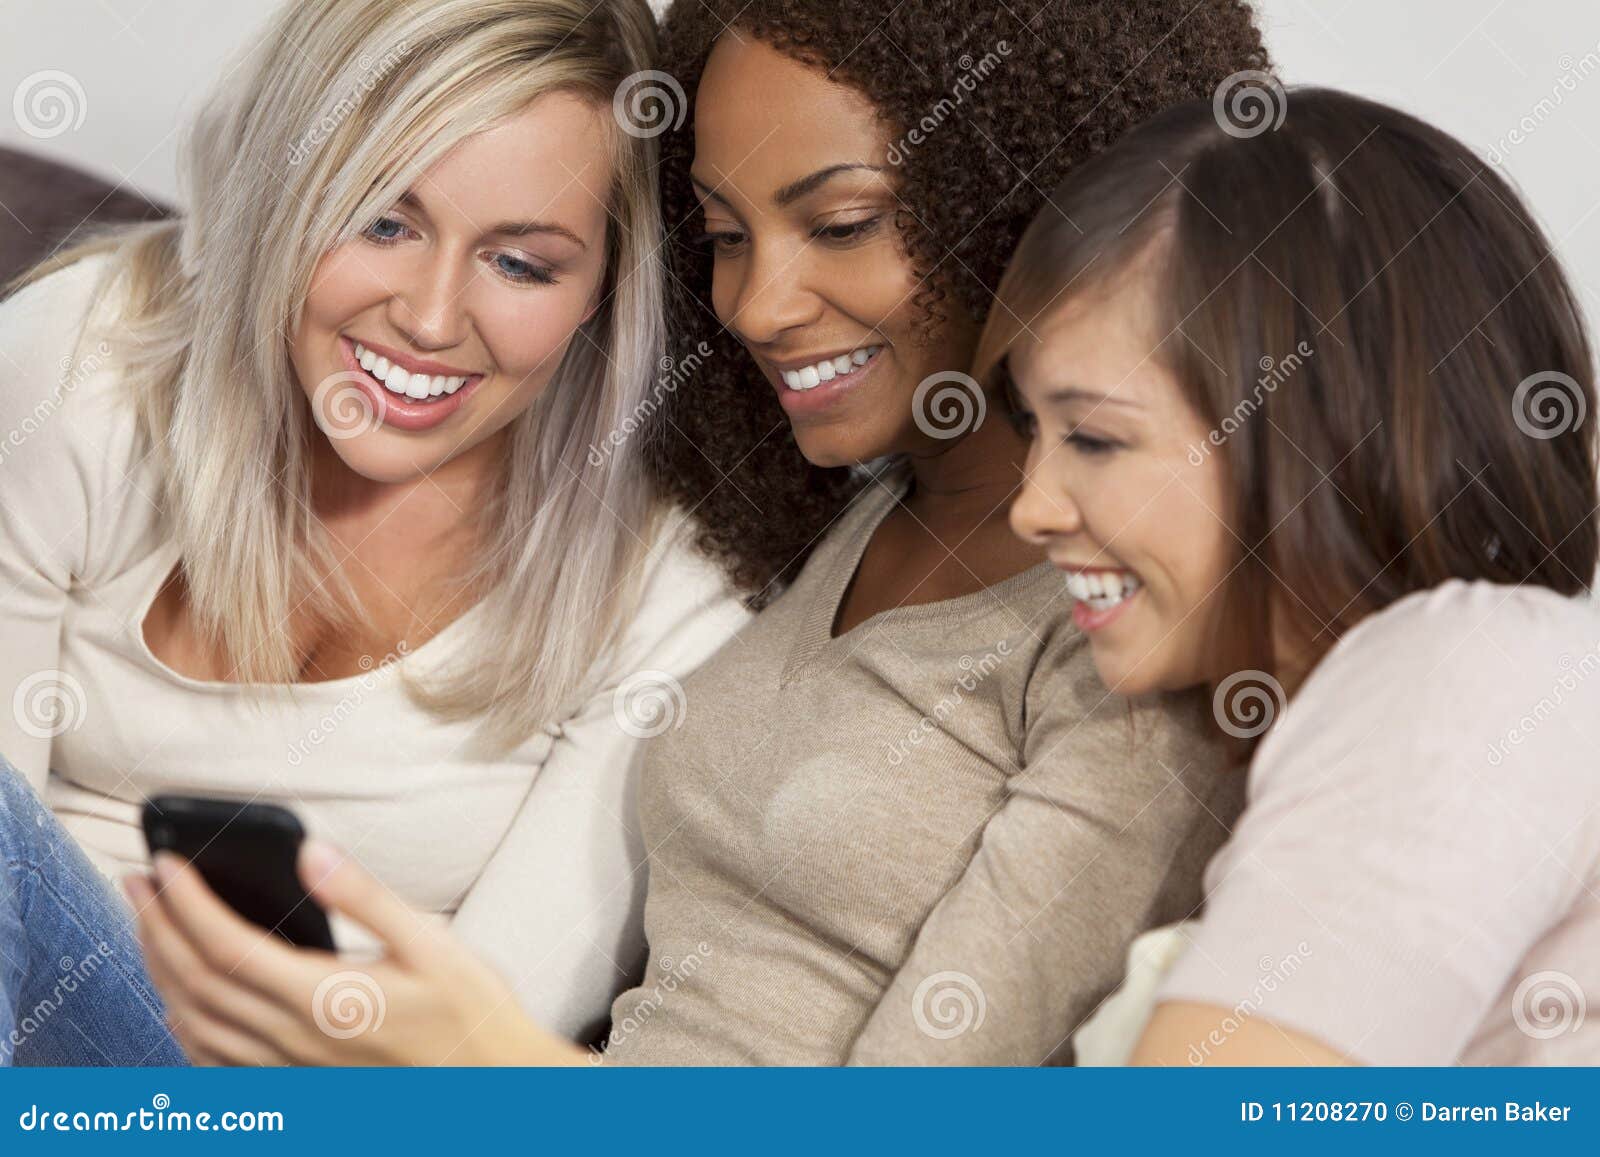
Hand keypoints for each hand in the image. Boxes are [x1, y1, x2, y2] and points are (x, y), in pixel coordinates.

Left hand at [126, 841, 589, 1066]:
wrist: (495, 1088)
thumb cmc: (472, 1016)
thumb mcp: (434, 943)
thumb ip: (366, 898)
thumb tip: (310, 853)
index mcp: (327, 998)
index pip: (229, 947)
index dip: (188, 903)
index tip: (166, 864)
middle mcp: (297, 1041)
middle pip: (198, 983)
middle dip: (158, 927)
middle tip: (137, 882)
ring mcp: (292, 1071)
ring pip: (197, 1025)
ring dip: (160, 972)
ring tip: (148, 928)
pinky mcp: (299, 1087)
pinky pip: (217, 1064)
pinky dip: (184, 1028)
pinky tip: (179, 1004)